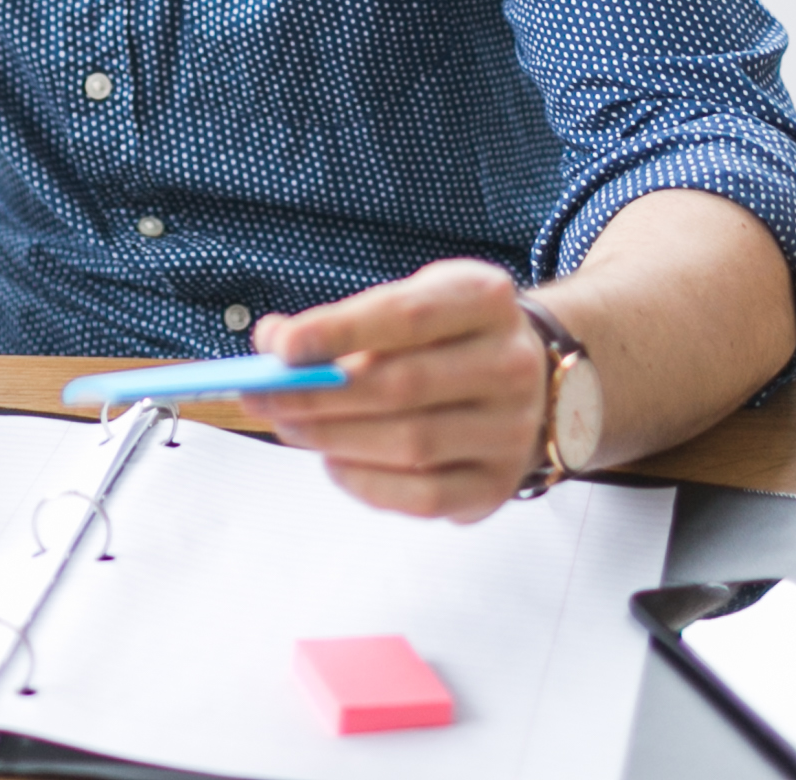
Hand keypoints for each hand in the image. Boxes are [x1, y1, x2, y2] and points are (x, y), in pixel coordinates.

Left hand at [251, 258, 544, 525]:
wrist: (532, 380)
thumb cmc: (449, 336)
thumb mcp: (409, 301)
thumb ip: (342, 320)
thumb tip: (272, 344)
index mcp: (487, 300)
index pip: (408, 316)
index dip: (340, 331)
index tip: (281, 347)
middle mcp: (511, 364)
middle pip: (403, 385)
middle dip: (319, 395)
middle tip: (263, 396)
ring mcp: (512, 430)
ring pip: (410, 444)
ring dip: (333, 438)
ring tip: (289, 424)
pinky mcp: (497, 485)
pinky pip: (423, 495)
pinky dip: (366, 482)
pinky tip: (333, 461)